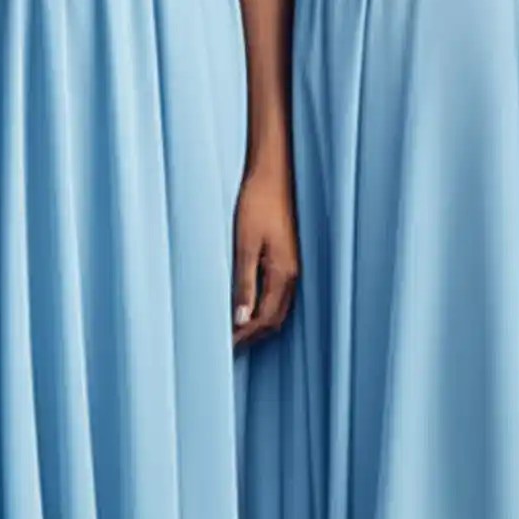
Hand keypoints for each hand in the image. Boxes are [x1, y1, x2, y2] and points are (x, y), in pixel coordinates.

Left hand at [233, 163, 299, 346]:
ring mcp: (294, 266)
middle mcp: (293, 274)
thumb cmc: (257, 203)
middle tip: (228, 345)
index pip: (266, 319)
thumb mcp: (245, 245)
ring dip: (259, 323)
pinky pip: (280, 294)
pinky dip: (265, 307)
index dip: (246, 336)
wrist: (274, 173)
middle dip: (253, 335)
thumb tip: (241, 320)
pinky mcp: (289, 258)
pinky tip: (250, 307)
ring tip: (236, 332)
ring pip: (280, 308)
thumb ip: (244, 283)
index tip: (225, 345)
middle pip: (276, 319)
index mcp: (283, 273)